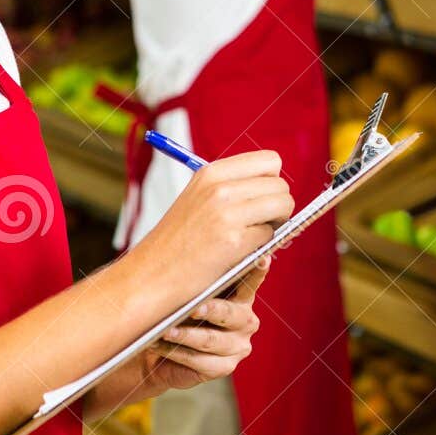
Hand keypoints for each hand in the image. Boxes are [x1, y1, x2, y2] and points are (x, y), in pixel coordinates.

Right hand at [130, 151, 293, 305]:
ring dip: (276, 224)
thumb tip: (277, 185)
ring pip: (283, 207)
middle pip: (281, 185)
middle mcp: (219, 187)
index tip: (260, 199)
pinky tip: (240, 252)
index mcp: (211, 172)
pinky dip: (263, 246)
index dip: (272, 181)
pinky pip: (272, 235)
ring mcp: (227, 213)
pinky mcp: (234, 241)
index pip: (270, 160)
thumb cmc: (179, 240)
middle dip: (278, 206)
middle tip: (259, 224)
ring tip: (252, 236)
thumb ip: (232, 186)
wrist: (152, 274)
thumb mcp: (199, 198)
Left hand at [136, 258, 267, 393]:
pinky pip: (198, 360)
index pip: (251, 280)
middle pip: (228, 313)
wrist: (166, 350)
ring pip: (210, 339)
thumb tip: (185, 260)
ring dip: (185, 335)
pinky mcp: (225, 367)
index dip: (257, 271)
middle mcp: (246, 320)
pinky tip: (161, 344)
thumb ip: (197, 280)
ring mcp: (237, 346)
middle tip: (192, 308)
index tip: (262, 259)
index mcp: (242, 296)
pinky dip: (176, 352)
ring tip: (166, 330)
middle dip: (209, 310)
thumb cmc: (180, 313)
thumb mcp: (190, 292)